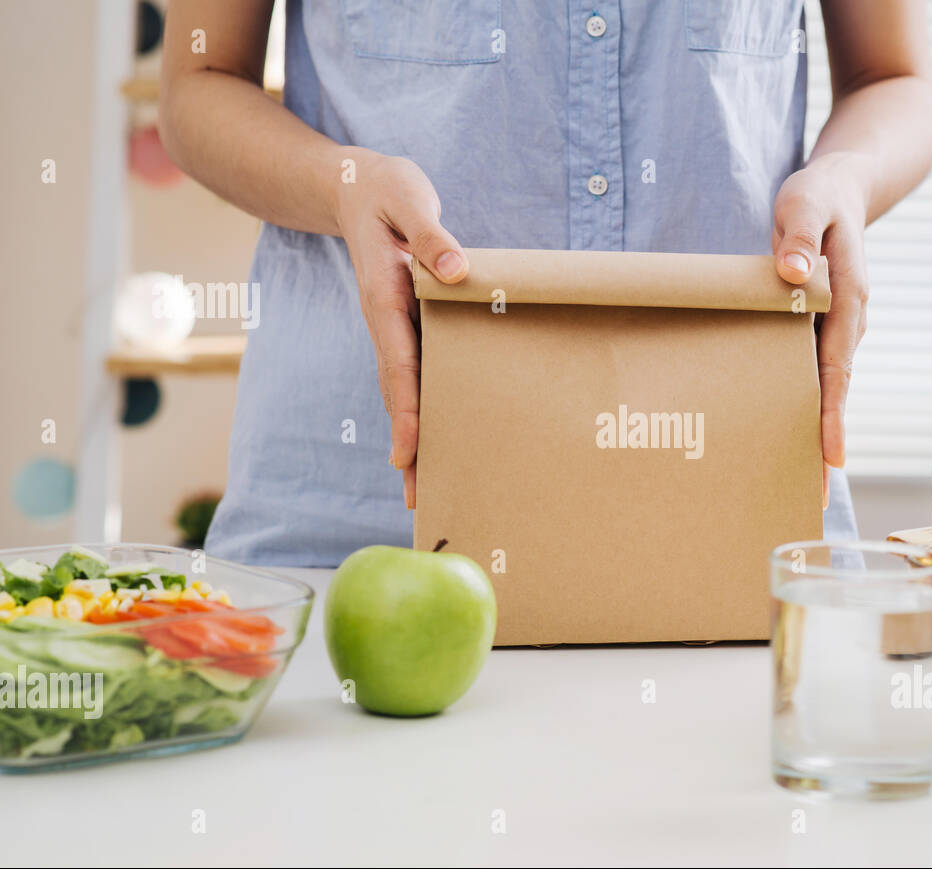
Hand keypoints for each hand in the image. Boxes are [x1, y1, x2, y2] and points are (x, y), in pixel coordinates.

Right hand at [332, 150, 468, 508]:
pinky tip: (432, 437)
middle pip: (397, 394)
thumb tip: (456, 272)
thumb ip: (430, 234)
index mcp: (385, 299)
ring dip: (413, 437)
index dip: (407, 410)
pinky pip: (412, 375)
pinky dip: (419, 409)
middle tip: (419, 497)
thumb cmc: (384, 190)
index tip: (410, 452)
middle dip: (408, 445)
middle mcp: (385, 323)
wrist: (353, 185)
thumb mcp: (407, 198)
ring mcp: (393, 328)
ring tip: (422, 487)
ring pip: (402, 391)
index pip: (399, 364)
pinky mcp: (404, 325)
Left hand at [771, 153, 869, 507]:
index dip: (832, 414)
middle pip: (835, 391)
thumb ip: (802, 236)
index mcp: (850, 298)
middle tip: (814, 495)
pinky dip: (803, 403)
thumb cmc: (820, 195)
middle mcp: (849, 321)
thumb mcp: (807, 203)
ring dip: (813, 430)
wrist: (842, 187)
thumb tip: (796, 277)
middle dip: (825, 443)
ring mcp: (837, 327)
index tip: (831, 458)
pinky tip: (784, 431)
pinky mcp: (821, 327)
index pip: (838, 367)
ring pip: (825, 387)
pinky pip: (812, 372)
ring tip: (800, 481)